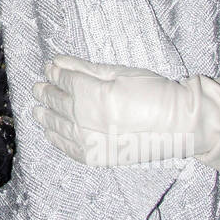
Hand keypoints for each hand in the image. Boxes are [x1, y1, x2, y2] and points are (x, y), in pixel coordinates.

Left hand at [31, 55, 219, 171]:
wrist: (181, 126)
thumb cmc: (156, 93)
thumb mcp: (121, 73)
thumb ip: (85, 68)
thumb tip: (58, 62)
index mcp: (95, 97)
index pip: (66, 83)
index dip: (56, 74)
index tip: (49, 68)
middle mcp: (89, 121)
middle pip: (59, 104)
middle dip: (46, 93)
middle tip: (37, 88)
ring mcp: (92, 142)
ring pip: (59, 126)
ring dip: (46, 116)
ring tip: (38, 109)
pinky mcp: (98, 158)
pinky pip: (69, 149)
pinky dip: (57, 139)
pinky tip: (50, 131)